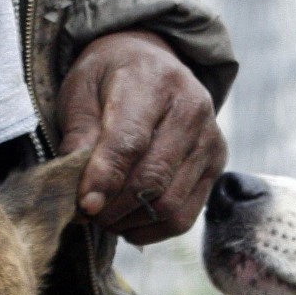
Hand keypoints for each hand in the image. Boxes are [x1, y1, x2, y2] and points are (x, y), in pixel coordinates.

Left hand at [58, 30, 227, 245]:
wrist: (153, 65)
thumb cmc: (110, 79)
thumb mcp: (81, 91)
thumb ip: (79, 135)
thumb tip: (81, 190)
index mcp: (155, 81)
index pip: (131, 141)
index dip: (105, 178)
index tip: (84, 205)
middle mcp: (192, 109)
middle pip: (153, 178)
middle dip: (114, 207)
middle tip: (87, 214)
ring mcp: (209, 140)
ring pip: (169, 204)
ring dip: (131, 221)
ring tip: (105, 218)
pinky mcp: (215, 166)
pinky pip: (184, 216)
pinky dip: (152, 229)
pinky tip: (128, 222)